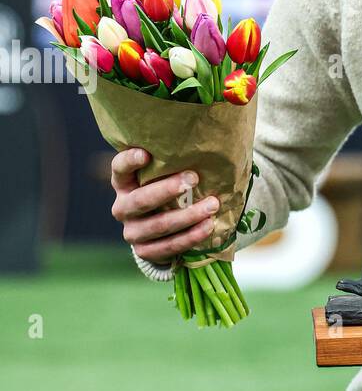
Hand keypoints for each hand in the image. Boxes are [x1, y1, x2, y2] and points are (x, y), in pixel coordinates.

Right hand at [110, 147, 220, 265]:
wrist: (159, 234)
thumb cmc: (167, 194)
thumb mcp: (163, 177)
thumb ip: (171, 163)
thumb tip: (203, 139)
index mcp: (123, 183)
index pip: (119, 169)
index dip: (129, 161)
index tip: (146, 154)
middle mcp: (122, 207)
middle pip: (140, 200)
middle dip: (167, 190)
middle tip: (193, 178)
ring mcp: (132, 232)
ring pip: (158, 225)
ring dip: (188, 215)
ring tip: (212, 205)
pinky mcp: (144, 251)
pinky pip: (169, 246)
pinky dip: (191, 237)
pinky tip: (208, 226)